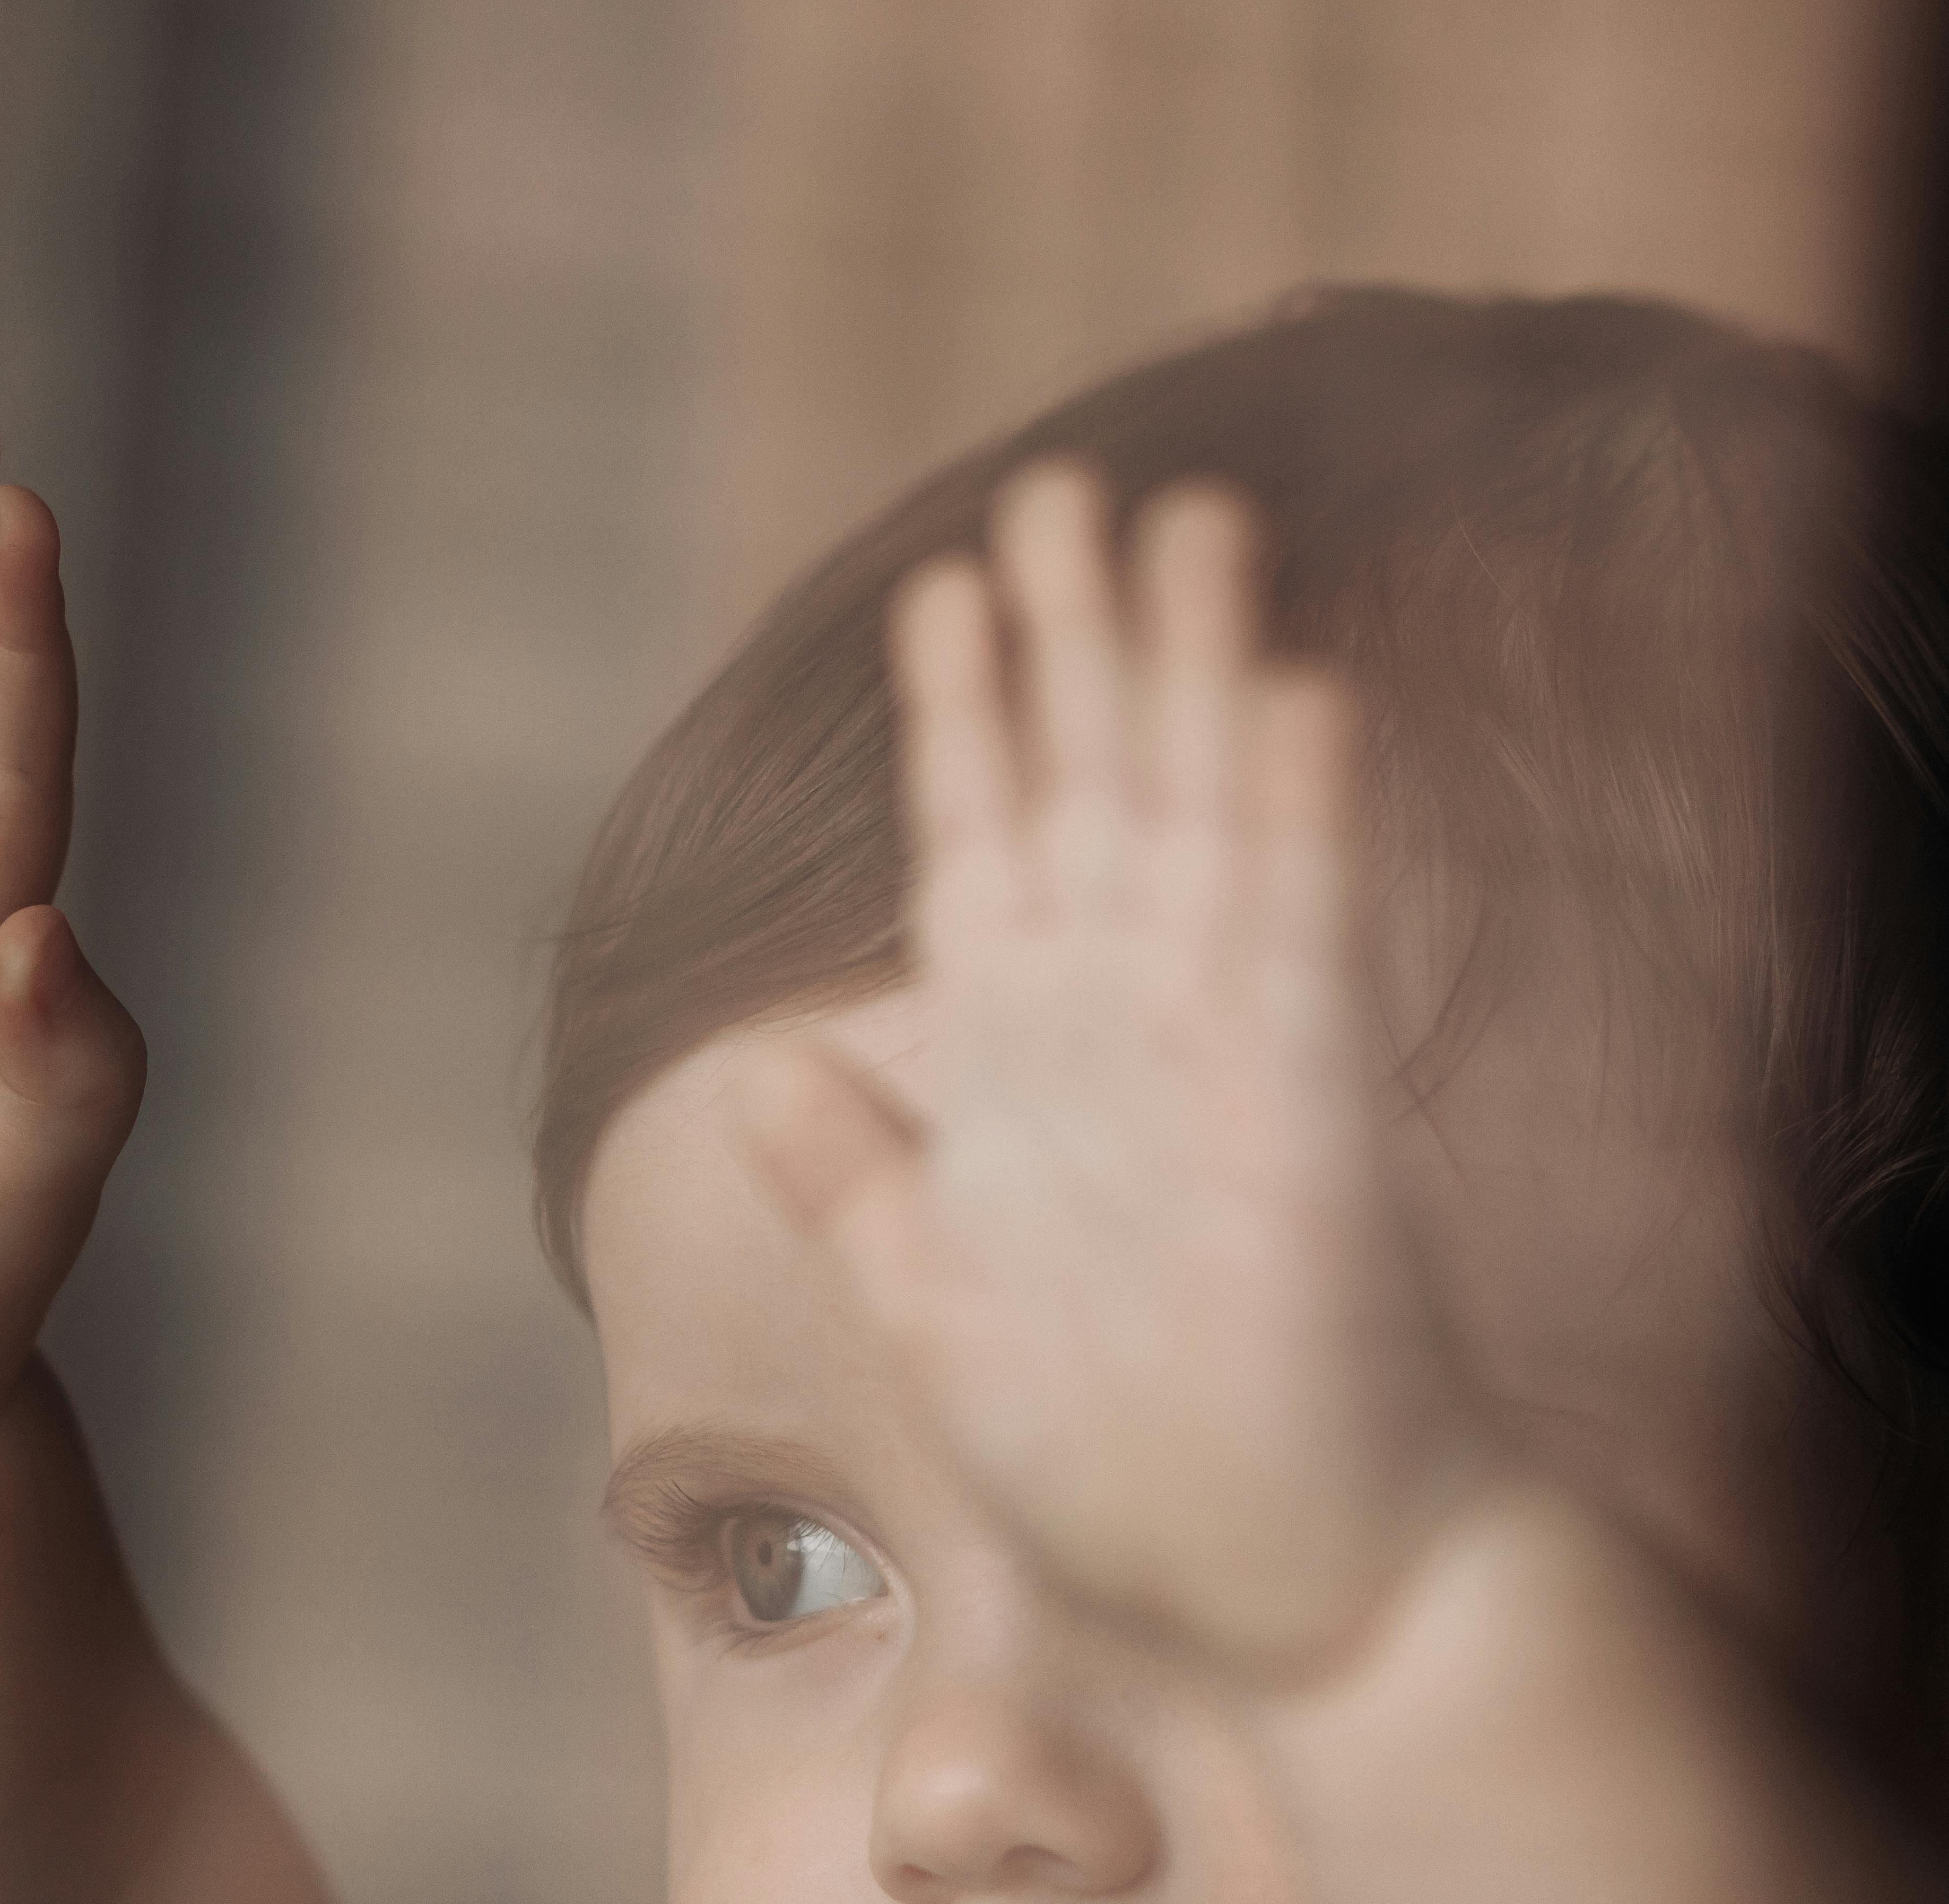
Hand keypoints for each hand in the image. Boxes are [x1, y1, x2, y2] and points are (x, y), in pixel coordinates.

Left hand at [742, 464, 1490, 1677]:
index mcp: (1020, 1070)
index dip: (961, 716)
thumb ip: (851, 1176)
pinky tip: (1290, 697)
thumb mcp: (930, 1300)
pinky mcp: (1313, 1120)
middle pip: (1096, 791)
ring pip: (1202, 821)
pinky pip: (1303, 945)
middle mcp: (1122, 1034)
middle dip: (1075, 640)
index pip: (981, 848)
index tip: (941, 588)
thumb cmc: (1109, 1453)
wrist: (1274, 1586)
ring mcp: (1224, 1060)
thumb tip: (758, 1059)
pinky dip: (1298, 825)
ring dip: (1191, 673)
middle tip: (1057, 484)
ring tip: (1183, 517)